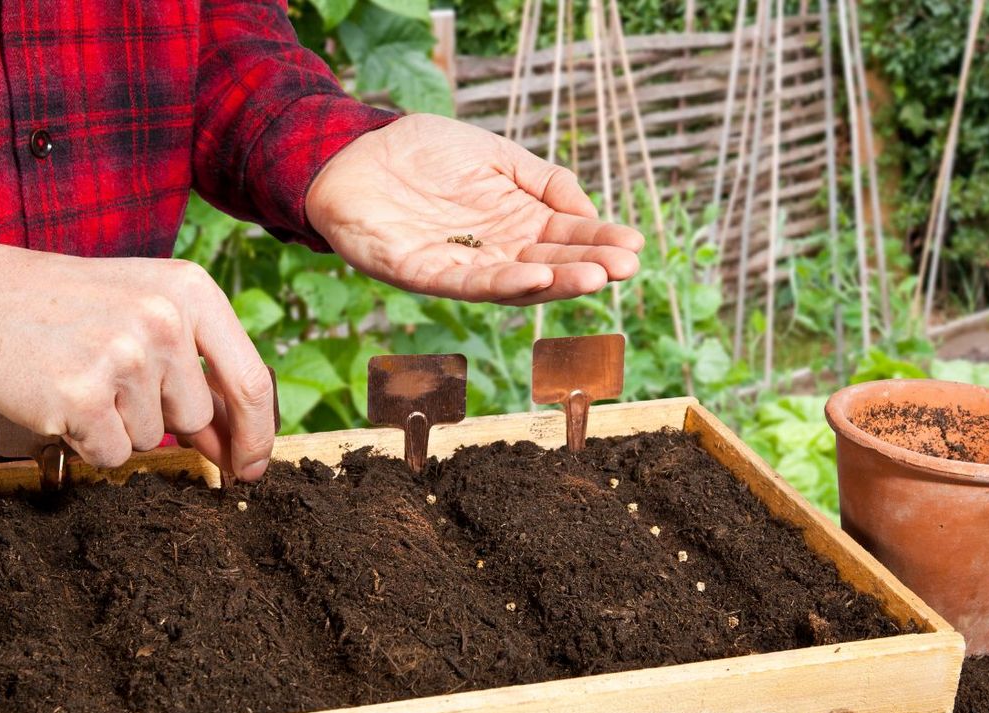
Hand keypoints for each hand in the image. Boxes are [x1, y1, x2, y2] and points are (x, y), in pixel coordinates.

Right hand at [0, 211, 274, 478]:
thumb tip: (236, 442)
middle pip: (194, 416)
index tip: (254, 466)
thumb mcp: (146, 309)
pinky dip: (86, 441)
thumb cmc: (66, 307)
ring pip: (151, 438)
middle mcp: (165, 320)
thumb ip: (197, 368)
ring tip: (80, 377)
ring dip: (118, 426)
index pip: (251, 381)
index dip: (257, 435)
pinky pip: (110, 454)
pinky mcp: (83, 396)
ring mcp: (124, 358)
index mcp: (192, 291)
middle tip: (110, 381)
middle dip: (161, 420)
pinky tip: (61, 398)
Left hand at [306, 114, 644, 305]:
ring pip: (516, 282)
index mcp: (514, 223)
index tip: (634, 246)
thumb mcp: (497, 156)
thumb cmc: (423, 152)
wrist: (354, 151)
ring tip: (595, 277)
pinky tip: (534, 277)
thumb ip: (543, 181)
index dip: (600, 242)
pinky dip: (502, 283)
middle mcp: (494, 251)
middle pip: (550, 265)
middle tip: (626, 267)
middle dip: (589, 266)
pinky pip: (468, 284)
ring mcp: (461, 266)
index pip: (566, 238)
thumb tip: (588, 212)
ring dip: (556, 283)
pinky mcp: (424, 273)